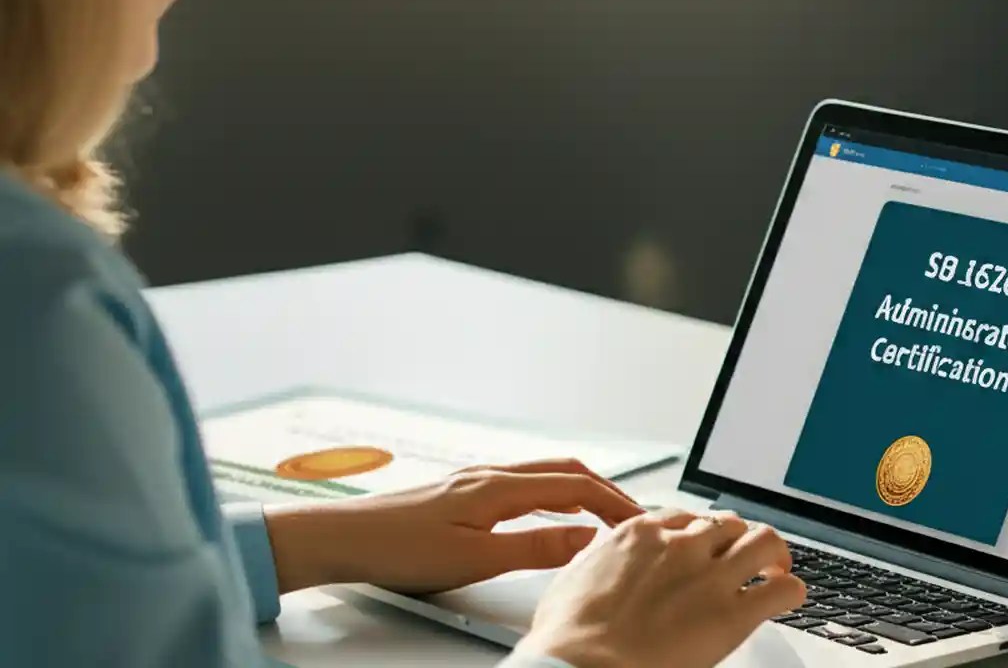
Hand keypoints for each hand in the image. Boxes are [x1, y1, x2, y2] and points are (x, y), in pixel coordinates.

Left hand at [262, 458, 643, 593]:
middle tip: (633, 516)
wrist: (343, 538)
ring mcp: (475, 482)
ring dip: (580, 490)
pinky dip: (552, 495)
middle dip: (606, 491)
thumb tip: (586, 540)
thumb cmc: (398, 548)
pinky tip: (549, 514)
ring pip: (544, 476)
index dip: (614, 504)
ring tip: (602, 514)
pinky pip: (523, 485)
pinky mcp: (461, 494)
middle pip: (565, 471)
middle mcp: (490, 476)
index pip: (576, 486)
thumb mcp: (475, 559)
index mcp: (499, 487)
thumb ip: (535, 549)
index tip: (641, 523)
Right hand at [516, 509, 804, 667]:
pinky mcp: (733, 615)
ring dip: (774, 554)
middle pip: (727, 523)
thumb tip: (594, 564)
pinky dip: (792, 591)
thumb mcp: (572, 579)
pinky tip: (787, 599)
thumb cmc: (569, 636)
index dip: (698, 531)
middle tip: (740, 558)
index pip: (684, 516)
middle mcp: (680, 546)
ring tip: (776, 570)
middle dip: (737, 539)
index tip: (701, 544)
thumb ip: (596, 563)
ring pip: (764, 542)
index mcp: (640, 534)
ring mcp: (709, 577)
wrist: (584, 665)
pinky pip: (783, 590)